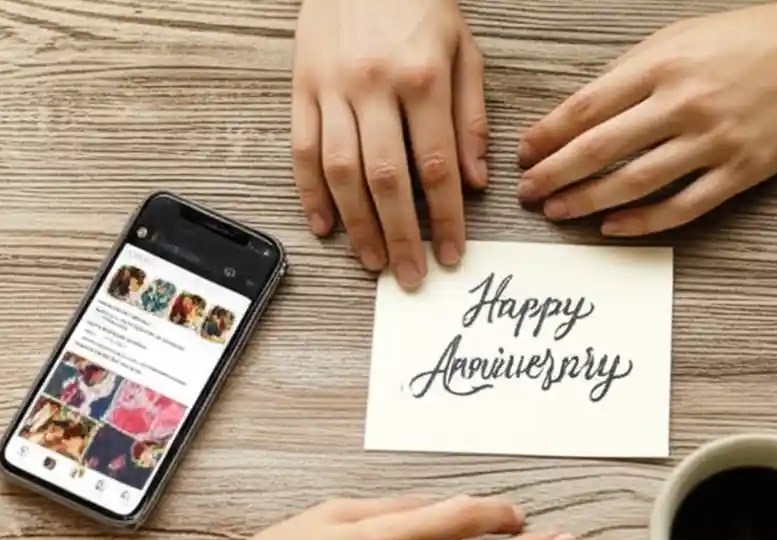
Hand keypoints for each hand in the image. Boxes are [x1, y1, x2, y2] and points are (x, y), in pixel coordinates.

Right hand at [292, 0, 487, 288]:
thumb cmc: (420, 4)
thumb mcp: (465, 51)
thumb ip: (471, 119)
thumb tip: (475, 183)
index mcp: (423, 78)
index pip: (435, 167)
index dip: (444, 219)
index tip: (451, 254)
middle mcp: (374, 86)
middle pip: (386, 179)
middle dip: (400, 236)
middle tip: (410, 276)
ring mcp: (332, 87)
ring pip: (340, 171)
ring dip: (356, 226)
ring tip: (373, 261)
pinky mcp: (301, 86)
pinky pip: (301, 149)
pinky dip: (310, 193)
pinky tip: (325, 227)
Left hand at [516, 0, 776, 235]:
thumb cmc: (756, 37)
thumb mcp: (685, 36)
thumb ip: (634, 72)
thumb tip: (583, 111)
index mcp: (663, 62)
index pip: (586, 107)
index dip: (549, 136)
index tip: (525, 154)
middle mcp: (683, 102)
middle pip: (600, 149)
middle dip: (556, 175)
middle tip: (529, 194)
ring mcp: (714, 140)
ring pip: (634, 182)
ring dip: (588, 201)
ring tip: (559, 213)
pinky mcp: (743, 170)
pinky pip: (682, 205)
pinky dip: (643, 221)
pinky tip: (614, 228)